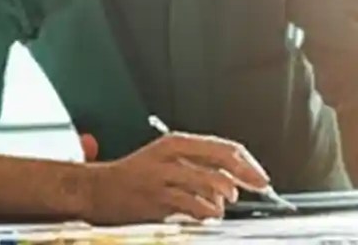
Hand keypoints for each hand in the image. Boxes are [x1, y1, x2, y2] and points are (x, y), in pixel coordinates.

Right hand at [82, 132, 270, 222]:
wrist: (96, 190)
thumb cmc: (135, 178)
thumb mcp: (165, 161)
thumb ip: (197, 166)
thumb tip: (237, 179)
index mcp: (174, 143)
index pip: (224, 147)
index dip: (248, 163)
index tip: (261, 178)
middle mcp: (170, 156)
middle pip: (222, 161)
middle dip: (246, 176)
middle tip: (258, 188)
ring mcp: (163, 177)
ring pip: (211, 184)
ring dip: (224, 199)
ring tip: (218, 207)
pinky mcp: (157, 198)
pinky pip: (195, 205)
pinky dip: (207, 212)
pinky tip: (204, 214)